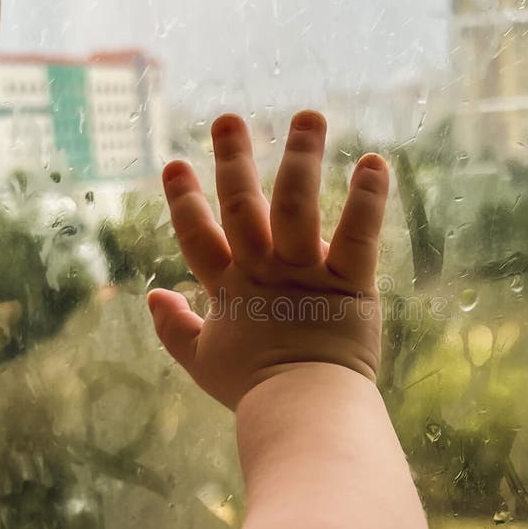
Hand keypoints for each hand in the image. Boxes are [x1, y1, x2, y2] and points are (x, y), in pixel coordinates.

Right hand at [148, 111, 388, 409]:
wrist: (303, 411)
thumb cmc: (255, 389)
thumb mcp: (202, 362)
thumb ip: (174, 329)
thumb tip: (152, 297)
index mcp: (228, 288)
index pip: (198, 237)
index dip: (184, 202)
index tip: (174, 165)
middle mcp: (263, 271)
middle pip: (242, 207)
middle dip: (233, 161)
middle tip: (229, 120)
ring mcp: (305, 274)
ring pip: (297, 206)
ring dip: (301, 158)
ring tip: (309, 117)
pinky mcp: (349, 284)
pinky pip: (359, 234)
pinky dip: (368, 199)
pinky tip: (375, 162)